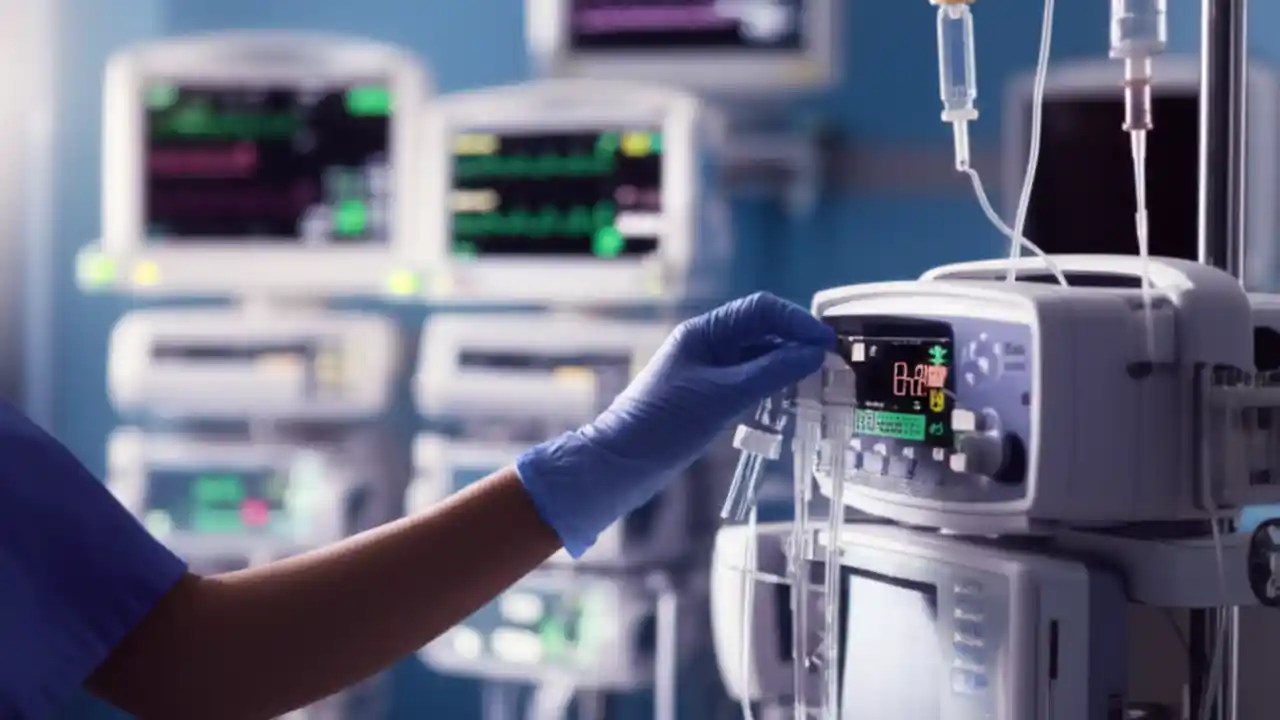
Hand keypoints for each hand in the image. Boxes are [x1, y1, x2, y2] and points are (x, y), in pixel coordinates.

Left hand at [516, 292, 835, 555]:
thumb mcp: (722, 397)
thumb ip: (770, 373)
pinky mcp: (708, 397)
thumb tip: (813, 354)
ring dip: (787, 367)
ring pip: (758, 358)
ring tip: (817, 384)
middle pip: (762, 332)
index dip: (797, 322)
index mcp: (704, 332)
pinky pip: (749, 382)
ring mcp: (708, 371)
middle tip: (831, 366)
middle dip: (797, 343)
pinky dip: (772, 388)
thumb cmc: (663, 424)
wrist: (620, 463)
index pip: (761, 310)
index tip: (828, 344)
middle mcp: (707, 344)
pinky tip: (790, 402)